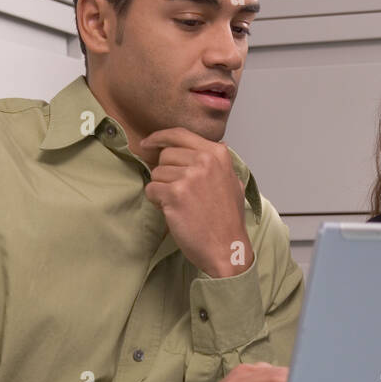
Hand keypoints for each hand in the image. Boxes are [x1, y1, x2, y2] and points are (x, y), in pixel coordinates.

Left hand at [140, 127, 253, 277]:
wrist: (227, 247)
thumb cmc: (228, 220)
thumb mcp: (232, 182)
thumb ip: (219, 163)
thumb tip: (215, 146)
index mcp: (217, 153)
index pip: (179, 134)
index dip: (159, 138)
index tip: (147, 144)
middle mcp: (204, 160)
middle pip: (165, 155)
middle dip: (165, 173)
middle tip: (177, 192)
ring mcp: (189, 177)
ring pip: (156, 173)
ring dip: (161, 189)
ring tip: (179, 205)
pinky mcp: (175, 194)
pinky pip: (151, 189)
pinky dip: (156, 201)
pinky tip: (172, 211)